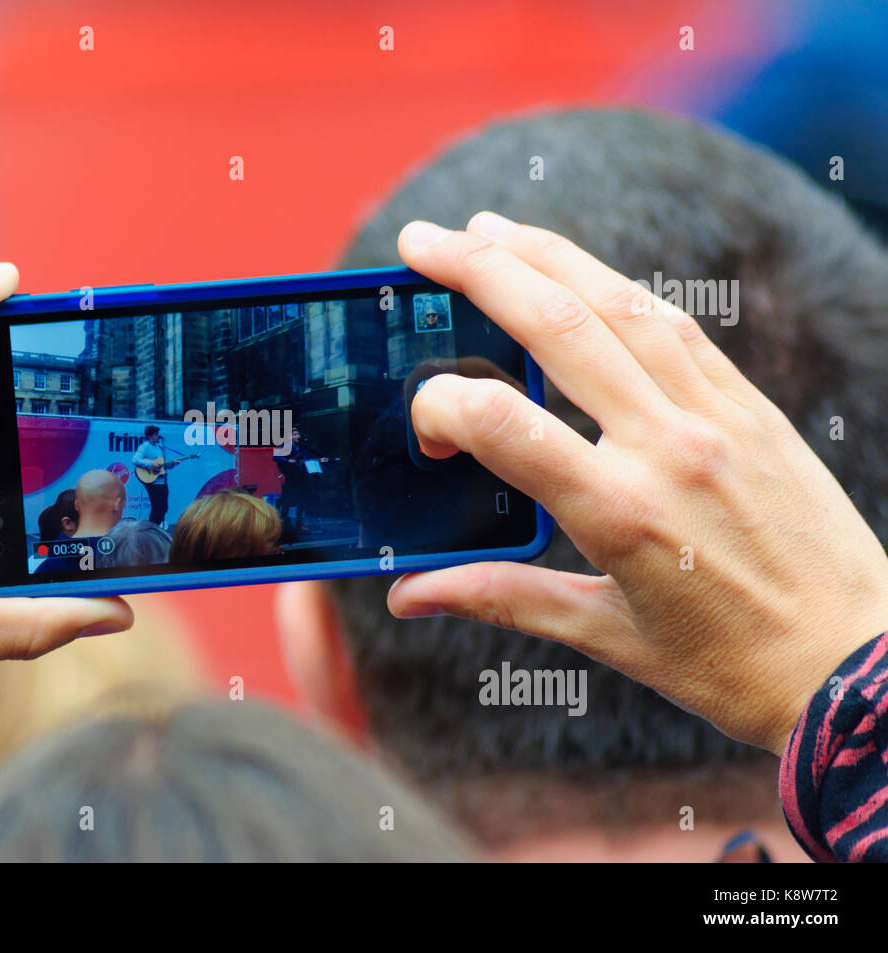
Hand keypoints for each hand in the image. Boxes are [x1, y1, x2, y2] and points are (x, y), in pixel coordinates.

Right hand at [387, 212, 887, 754]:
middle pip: (557, 327)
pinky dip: (618, 289)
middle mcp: (669, 446)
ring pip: (620, 305)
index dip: (440, 406)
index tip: (427, 428)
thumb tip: (410, 595)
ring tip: (490, 230)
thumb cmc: (731, 666)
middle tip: (421, 240)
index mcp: (620, 513)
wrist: (862, 664)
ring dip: (547, 255)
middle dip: (478, 271)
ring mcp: (718, 417)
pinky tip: (581, 273)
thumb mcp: (607, 636)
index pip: (501, 422)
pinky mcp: (753, 407)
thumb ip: (501, 597)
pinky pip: (676, 326)